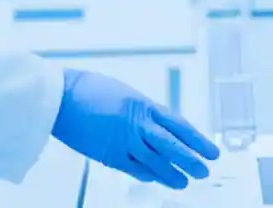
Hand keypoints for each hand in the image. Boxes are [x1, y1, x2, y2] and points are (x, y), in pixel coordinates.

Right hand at [51, 68, 219, 189]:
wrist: (61, 96)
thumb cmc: (90, 90)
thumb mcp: (124, 94)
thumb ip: (141, 111)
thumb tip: (153, 126)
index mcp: (144, 105)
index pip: (179, 125)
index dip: (198, 140)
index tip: (211, 150)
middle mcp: (138, 124)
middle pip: (172, 145)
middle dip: (191, 159)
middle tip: (205, 170)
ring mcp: (124, 140)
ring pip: (156, 161)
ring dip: (171, 173)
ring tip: (184, 182)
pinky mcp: (109, 154)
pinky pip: (134, 168)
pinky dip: (148, 175)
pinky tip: (157, 179)